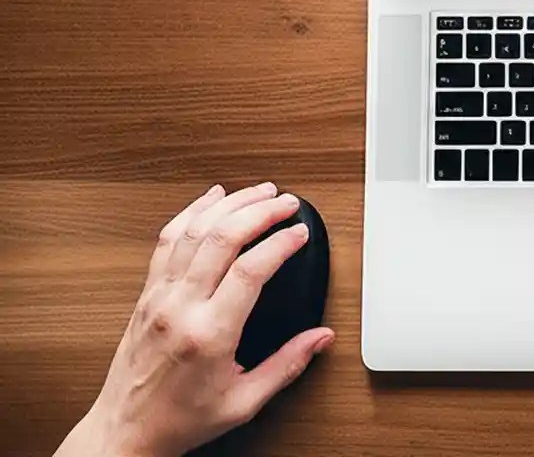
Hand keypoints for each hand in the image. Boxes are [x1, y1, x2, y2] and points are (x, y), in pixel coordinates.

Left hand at [55, 183, 334, 456]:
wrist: (125, 430)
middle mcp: (180, 308)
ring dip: (229, 204)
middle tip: (286, 201)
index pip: (249, 270)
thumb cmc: (180, 419)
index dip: (280, 243)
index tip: (300, 232)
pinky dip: (191, 211)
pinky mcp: (147, 293)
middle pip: (221, 238)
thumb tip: (321, 338)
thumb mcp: (244, 402)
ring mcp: (159, 296)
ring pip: (193, 230)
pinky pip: (168, 240)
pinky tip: (211, 198)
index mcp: (209, 335)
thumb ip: (287, 365)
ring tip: (258, 191)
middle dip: (259, 211)